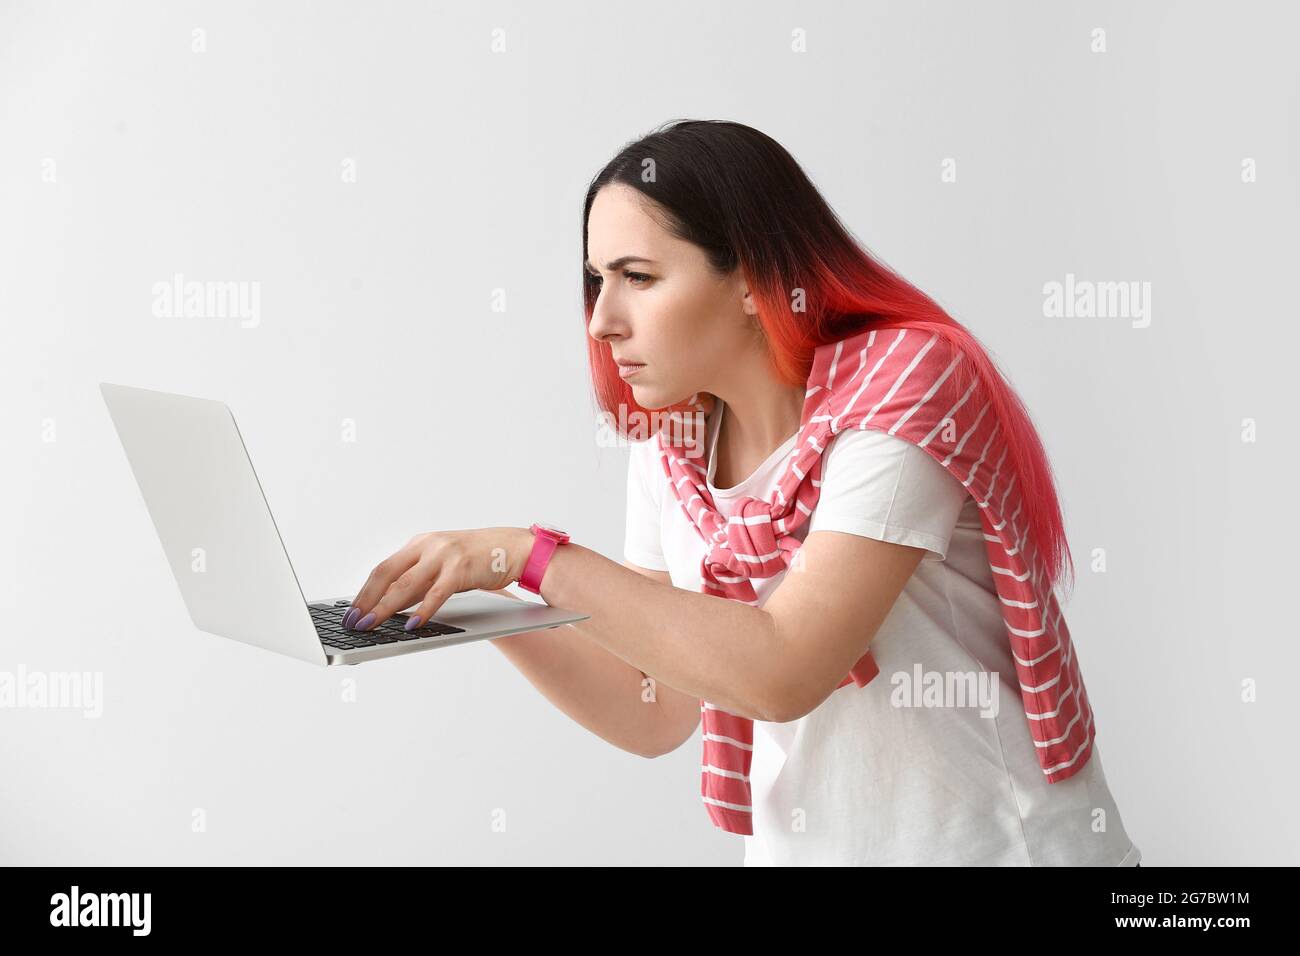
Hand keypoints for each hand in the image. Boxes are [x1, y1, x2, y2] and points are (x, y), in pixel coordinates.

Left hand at [343, 527, 532, 631]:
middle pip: (387, 574)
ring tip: (371, 625)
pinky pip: (437, 592)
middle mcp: (428, 545)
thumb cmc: (479, 560)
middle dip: (366, 600)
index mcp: (420, 544)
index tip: (351, 612)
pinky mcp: (462, 567)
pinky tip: (412, 623)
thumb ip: (420, 580)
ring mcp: (445, 555)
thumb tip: (393, 605)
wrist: (515, 548)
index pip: (383, 569)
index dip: (364, 592)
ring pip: (406, 584)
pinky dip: (422, 610)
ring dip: (385, 608)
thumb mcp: (443, 565)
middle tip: (353, 622)